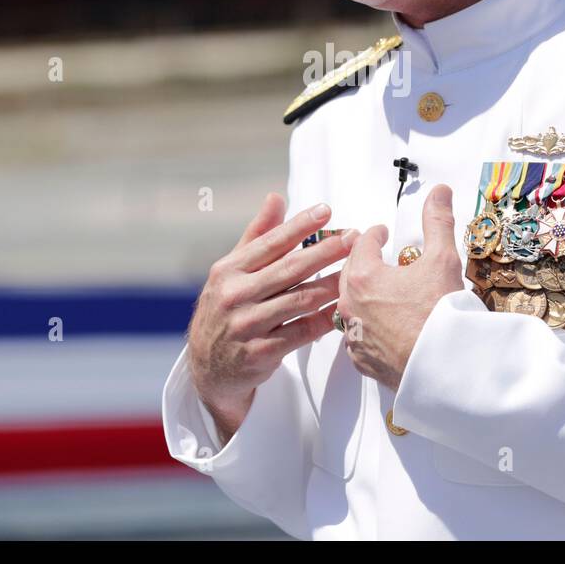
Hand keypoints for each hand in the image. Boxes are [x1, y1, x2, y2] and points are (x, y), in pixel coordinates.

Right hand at [188, 193, 356, 441]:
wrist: (206, 366)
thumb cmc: (226, 308)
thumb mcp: (232, 271)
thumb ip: (257, 235)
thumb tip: (276, 197)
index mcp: (228, 270)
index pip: (270, 242)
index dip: (300, 225)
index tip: (327, 211)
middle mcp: (235, 295)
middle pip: (290, 269)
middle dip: (325, 251)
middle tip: (353, 238)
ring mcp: (246, 326)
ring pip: (300, 300)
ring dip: (332, 285)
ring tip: (357, 272)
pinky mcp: (260, 353)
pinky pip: (301, 332)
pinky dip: (325, 319)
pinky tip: (344, 308)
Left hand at [335, 183, 462, 391]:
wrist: (444, 368)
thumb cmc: (440, 313)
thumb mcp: (442, 259)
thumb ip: (438, 222)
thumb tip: (439, 192)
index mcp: (363, 277)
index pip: (362, 245)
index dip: (373, 234)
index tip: (380, 232)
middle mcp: (350, 305)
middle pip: (348, 274)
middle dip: (361, 261)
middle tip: (373, 255)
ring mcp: (354, 335)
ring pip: (349, 307)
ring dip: (360, 295)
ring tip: (377, 290)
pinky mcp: (362, 360)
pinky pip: (356, 336)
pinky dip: (365, 326)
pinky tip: (378, 325)